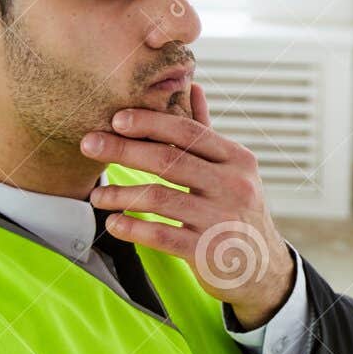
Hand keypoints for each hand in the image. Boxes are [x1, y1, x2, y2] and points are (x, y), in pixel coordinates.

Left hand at [80, 84, 296, 326]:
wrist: (263, 268)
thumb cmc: (239, 209)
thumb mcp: (232, 169)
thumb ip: (207, 131)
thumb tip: (194, 86)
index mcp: (237, 159)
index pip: (188, 132)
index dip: (150, 123)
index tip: (116, 119)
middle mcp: (233, 185)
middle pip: (169, 160)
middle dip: (124, 149)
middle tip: (89, 143)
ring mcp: (221, 219)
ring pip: (159, 198)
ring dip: (120, 193)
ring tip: (97, 195)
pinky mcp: (207, 250)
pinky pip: (161, 235)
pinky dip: (132, 227)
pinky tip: (114, 223)